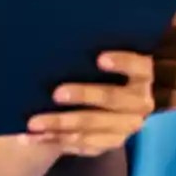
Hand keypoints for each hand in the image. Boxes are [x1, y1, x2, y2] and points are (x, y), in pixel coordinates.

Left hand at [25, 51, 153, 157]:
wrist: (112, 106)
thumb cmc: (101, 70)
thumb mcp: (106, 60)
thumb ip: (94, 52)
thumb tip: (62, 31)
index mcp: (142, 76)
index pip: (139, 66)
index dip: (122, 62)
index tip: (99, 58)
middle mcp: (140, 103)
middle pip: (112, 98)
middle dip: (83, 95)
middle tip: (56, 94)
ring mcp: (125, 127)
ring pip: (91, 127)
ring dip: (60, 124)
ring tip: (33, 123)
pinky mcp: (110, 144)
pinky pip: (80, 144)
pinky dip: (54, 140)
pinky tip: (32, 137)